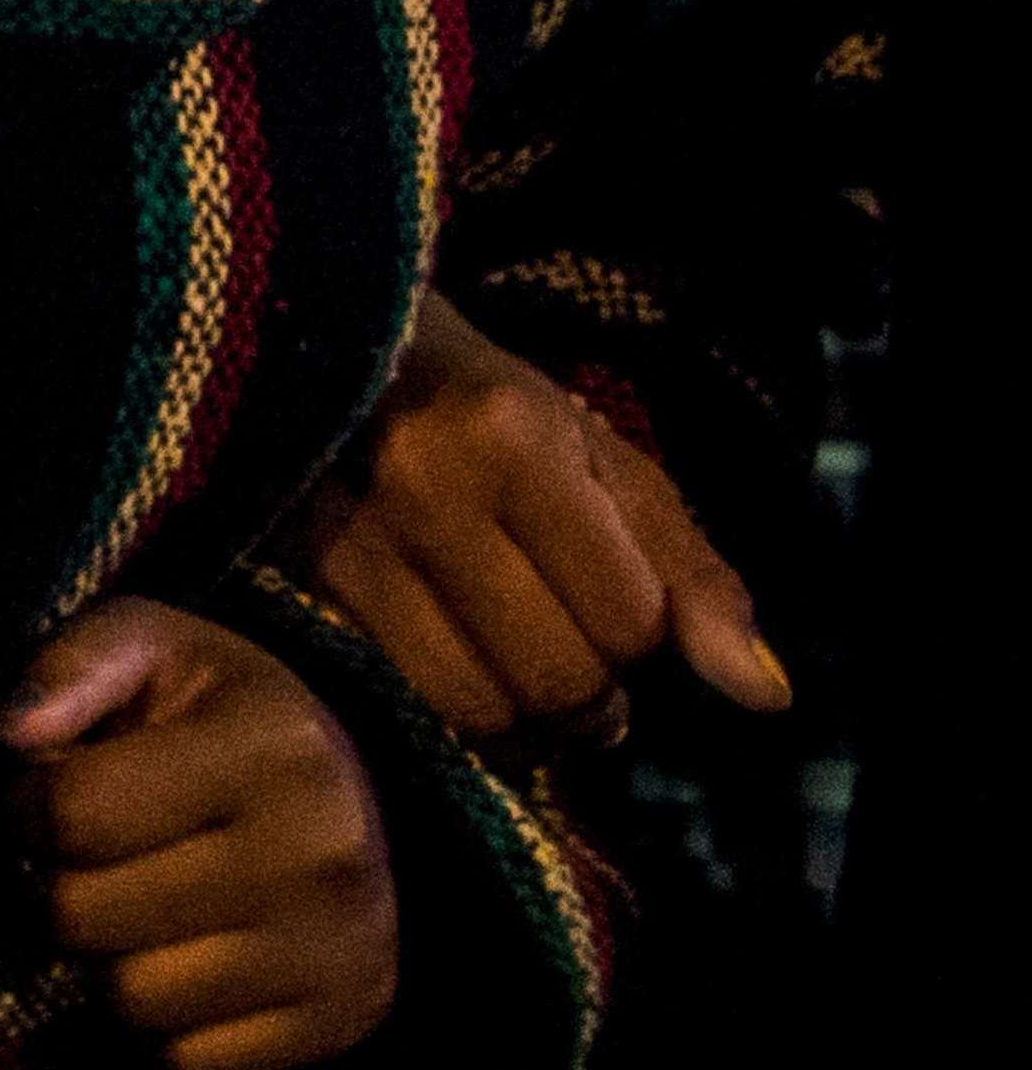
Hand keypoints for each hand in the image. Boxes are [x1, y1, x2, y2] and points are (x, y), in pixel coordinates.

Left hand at [4, 599, 395, 1069]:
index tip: (52, 795)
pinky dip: (167, 1029)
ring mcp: (343, 949)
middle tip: (94, 860)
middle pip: (84, 919)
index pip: (72, 814)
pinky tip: (189, 961)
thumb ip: (70, 666)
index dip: (28, 806)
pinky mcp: (346, 1022)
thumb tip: (12, 735)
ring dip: (108, 963)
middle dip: (61, 887)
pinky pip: (188, 1066)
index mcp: (273, 749)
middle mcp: (323, 854)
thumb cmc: (218, 715)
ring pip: (130, 1002)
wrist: (353, 794)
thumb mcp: (150, 646)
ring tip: (141, 909)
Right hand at [291, 293, 774, 740]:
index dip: (640, 636)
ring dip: (524, 719)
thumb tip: (766, 697)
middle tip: (584, 676)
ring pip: (477, 704)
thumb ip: (689, 574)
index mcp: (516, 440)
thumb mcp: (603, 460)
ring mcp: (351, 534)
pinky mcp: (303, 574)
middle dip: (592, 698)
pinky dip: (455, 705)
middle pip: (557, 676)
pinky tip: (466, 672)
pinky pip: (407, 692)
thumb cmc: (484, 405)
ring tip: (526, 682)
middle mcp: (427, 487)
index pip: (626, 619)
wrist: (325, 350)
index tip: (618, 609)